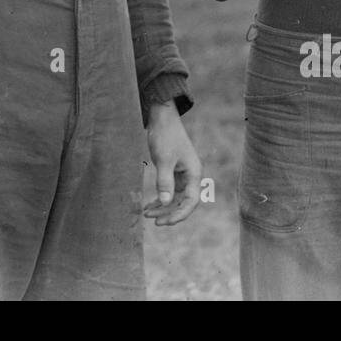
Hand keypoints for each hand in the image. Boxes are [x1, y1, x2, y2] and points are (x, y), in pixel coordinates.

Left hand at [143, 103, 201, 225]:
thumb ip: (164, 181)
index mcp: (194, 173)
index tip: (165, 222)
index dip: (179, 214)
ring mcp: (183, 174)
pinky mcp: (174, 171)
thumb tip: (165, 203)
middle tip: (152, 220)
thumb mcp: (163, 159)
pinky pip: (169, 190)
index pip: (191, 201)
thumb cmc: (165, 136)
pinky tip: (149, 204)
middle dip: (168, 212)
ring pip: (175, 198)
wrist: (162, 117)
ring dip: (162, 206)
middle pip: (183, 202)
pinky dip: (160, 198)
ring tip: (146, 213)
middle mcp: (191, 176)